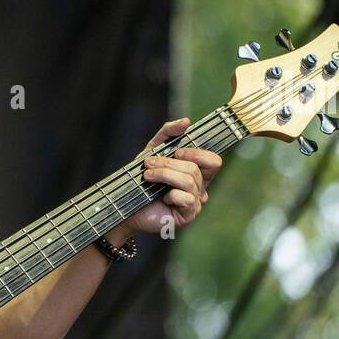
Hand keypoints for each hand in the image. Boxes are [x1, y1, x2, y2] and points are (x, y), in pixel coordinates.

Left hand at [121, 117, 222, 235]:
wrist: (125, 204)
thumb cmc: (142, 179)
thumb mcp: (153, 151)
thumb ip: (168, 133)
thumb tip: (186, 121)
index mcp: (197, 173)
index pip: (213, 161)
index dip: (197, 153)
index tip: (175, 151)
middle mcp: (200, 189)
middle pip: (196, 169)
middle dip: (169, 163)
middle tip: (148, 164)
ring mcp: (195, 204)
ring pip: (190, 182)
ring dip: (164, 175)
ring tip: (147, 176)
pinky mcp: (187, 217)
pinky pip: (186, 199)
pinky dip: (171, 195)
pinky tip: (161, 199)